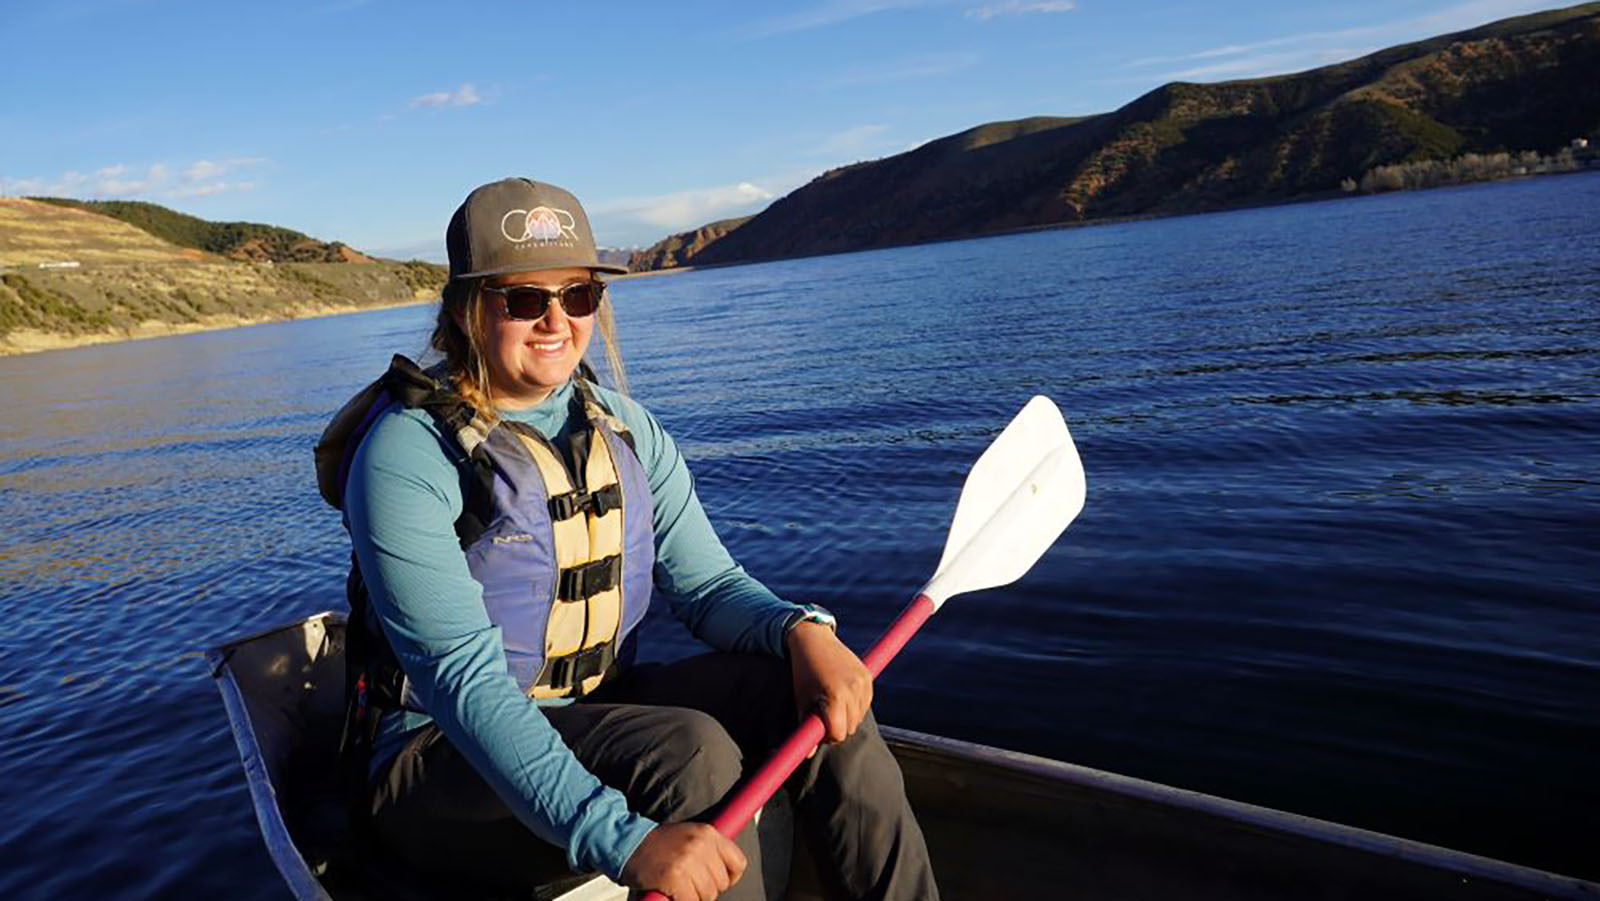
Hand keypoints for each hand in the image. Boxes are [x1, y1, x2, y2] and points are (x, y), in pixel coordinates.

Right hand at [620, 822, 745, 900]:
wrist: (627, 842)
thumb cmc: (657, 844)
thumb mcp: (689, 836)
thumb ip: (709, 850)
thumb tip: (727, 875)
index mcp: (708, 833)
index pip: (738, 862)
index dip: (730, 877)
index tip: (717, 880)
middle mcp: (700, 845)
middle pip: (721, 883)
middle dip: (707, 889)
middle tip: (689, 883)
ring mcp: (688, 861)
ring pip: (707, 895)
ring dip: (693, 897)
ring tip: (678, 886)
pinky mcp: (675, 877)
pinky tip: (670, 892)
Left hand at [786, 621, 871, 745]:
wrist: (814, 640)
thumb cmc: (803, 672)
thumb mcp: (801, 699)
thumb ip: (806, 728)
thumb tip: (808, 755)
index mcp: (834, 696)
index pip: (838, 734)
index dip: (827, 735)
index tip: (818, 728)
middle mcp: (852, 689)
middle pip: (849, 728)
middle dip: (836, 727)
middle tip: (822, 714)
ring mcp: (863, 683)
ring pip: (858, 717)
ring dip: (846, 717)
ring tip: (830, 700)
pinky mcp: (868, 678)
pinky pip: (864, 704)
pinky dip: (854, 705)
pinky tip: (841, 693)